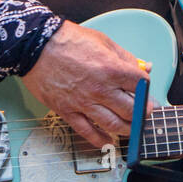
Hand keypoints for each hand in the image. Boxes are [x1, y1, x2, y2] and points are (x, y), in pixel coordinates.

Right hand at [20, 22, 152, 148]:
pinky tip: (108, 141)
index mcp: (111, 69)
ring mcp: (84, 102)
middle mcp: (100, 89)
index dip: (147, 90)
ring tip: (131, 128)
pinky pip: (87, 132)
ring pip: (113, 125)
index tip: (147, 93)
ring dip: (127, 129)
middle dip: (142, 113)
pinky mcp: (68, 111)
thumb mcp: (103, 41)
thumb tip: (143, 68)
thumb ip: (125, 57)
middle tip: (144, 113)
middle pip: (132, 110)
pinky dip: (100, 140)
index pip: (141, 85)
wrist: (35, 45)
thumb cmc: (67, 40)